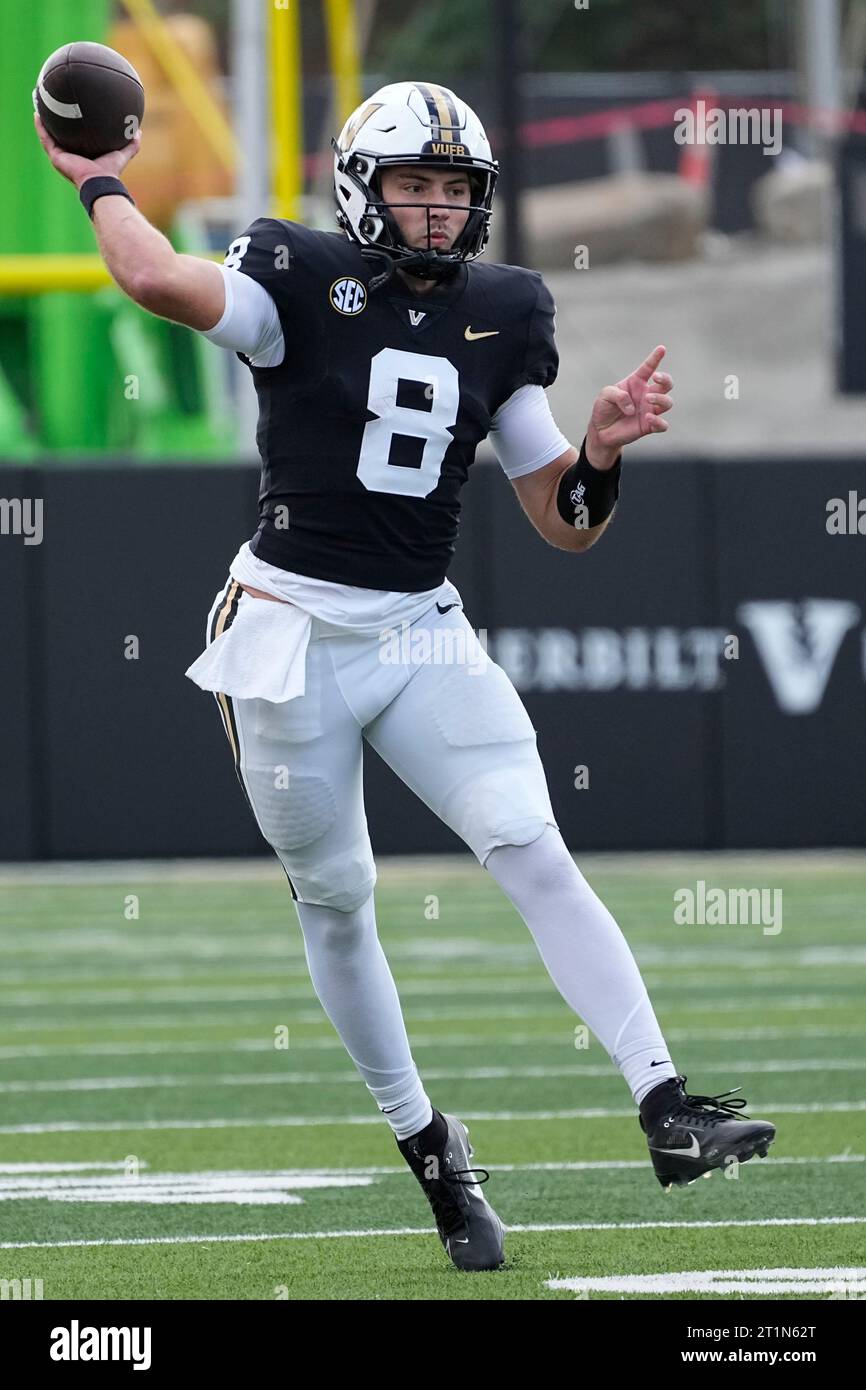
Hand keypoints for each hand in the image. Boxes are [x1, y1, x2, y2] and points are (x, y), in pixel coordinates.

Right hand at [33, 109, 141, 190]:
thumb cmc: (110, 171)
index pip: (75, 138)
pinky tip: (37, 113)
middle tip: (52, 104)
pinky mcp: (56, 157)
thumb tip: (138, 130)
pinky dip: (41, 127)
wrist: (100, 182)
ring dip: (43, 121)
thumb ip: (131, 144)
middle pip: (60, 135)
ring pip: (49, 135)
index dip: (72, 126)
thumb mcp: (122, 154)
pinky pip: (45, 139)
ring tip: (39, 104)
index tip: (71, 112)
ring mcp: (61, 157)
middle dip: (55, 121)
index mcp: (83, 155)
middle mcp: (70, 155)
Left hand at [585, 345, 673, 468]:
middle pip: (666, 384)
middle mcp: (646, 395)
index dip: (655, 358)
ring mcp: (650, 410)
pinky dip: (658, 421)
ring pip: (668, 402)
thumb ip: (617, 395)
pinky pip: (663, 425)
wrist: (601, 430)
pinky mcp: (649, 426)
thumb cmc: (604, 409)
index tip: (661, 348)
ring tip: (647, 399)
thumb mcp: (605, 395)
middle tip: (656, 378)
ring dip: (660, 399)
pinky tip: (648, 418)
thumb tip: (632, 407)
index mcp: (637, 383)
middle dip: (665, 379)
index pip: (649, 368)